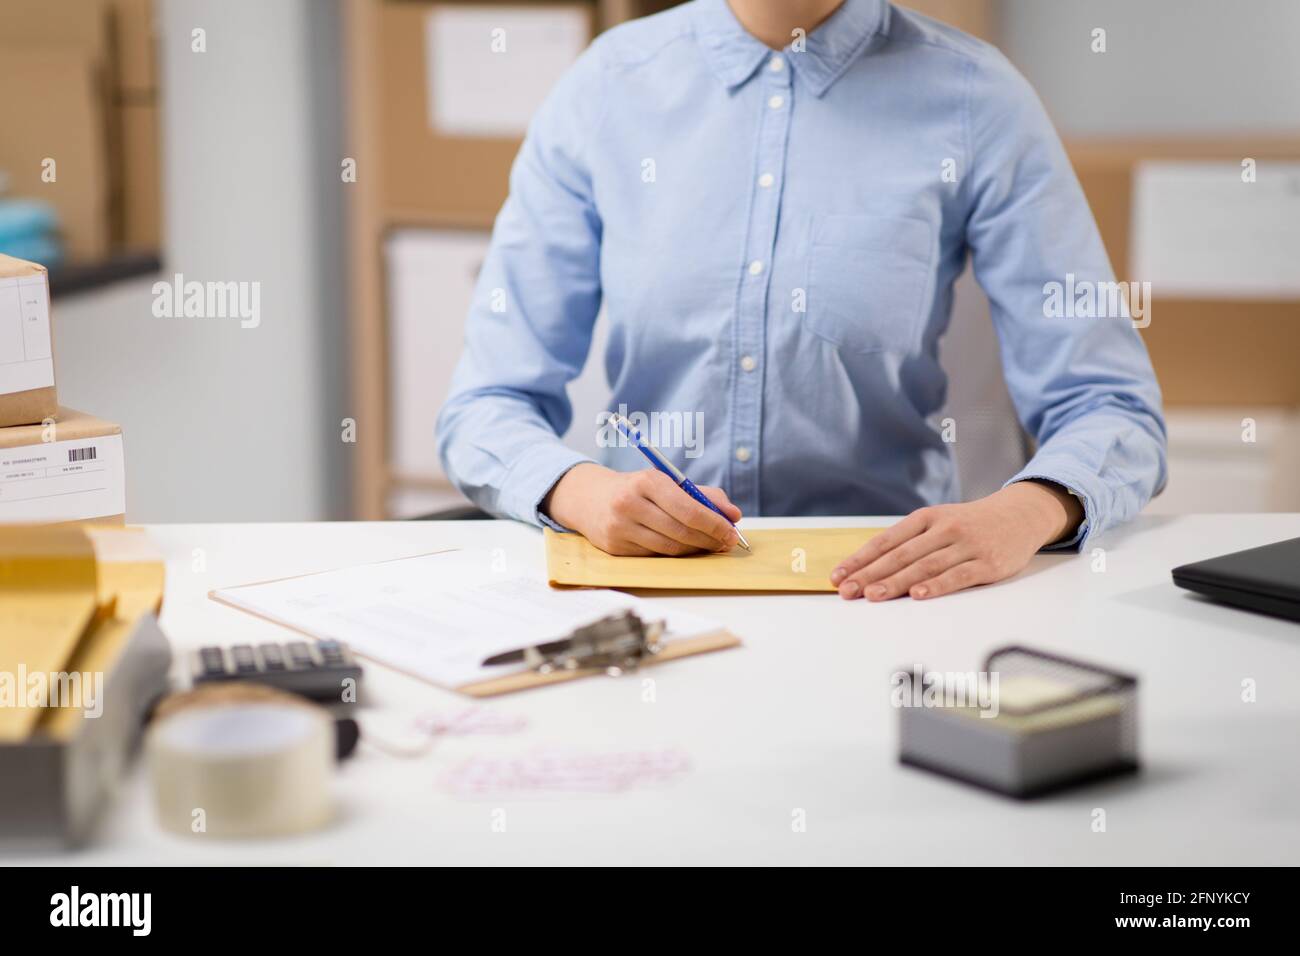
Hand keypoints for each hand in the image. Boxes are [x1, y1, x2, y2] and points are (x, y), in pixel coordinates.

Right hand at [543, 463, 741, 555]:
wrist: (589, 498)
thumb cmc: (637, 489)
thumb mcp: (666, 482)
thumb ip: (702, 494)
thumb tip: (734, 515)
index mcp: (647, 481)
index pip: (689, 509)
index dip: (714, 524)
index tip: (731, 531)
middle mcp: (630, 503)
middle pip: (681, 531)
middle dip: (709, 539)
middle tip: (725, 542)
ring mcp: (620, 527)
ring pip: (669, 548)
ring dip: (694, 549)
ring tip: (709, 545)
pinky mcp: (614, 547)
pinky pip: (654, 555)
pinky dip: (675, 553)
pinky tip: (684, 548)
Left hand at [830, 481, 1082, 600]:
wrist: (1019, 515)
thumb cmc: (969, 524)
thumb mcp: (938, 522)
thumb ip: (909, 542)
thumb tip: (869, 567)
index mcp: (926, 518)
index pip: (886, 540)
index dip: (860, 559)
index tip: (838, 576)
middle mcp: (944, 528)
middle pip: (901, 555)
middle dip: (871, 574)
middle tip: (848, 591)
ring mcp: (967, 545)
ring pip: (925, 566)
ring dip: (897, 582)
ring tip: (873, 595)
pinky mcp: (988, 563)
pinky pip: (958, 576)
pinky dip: (937, 586)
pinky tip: (918, 595)